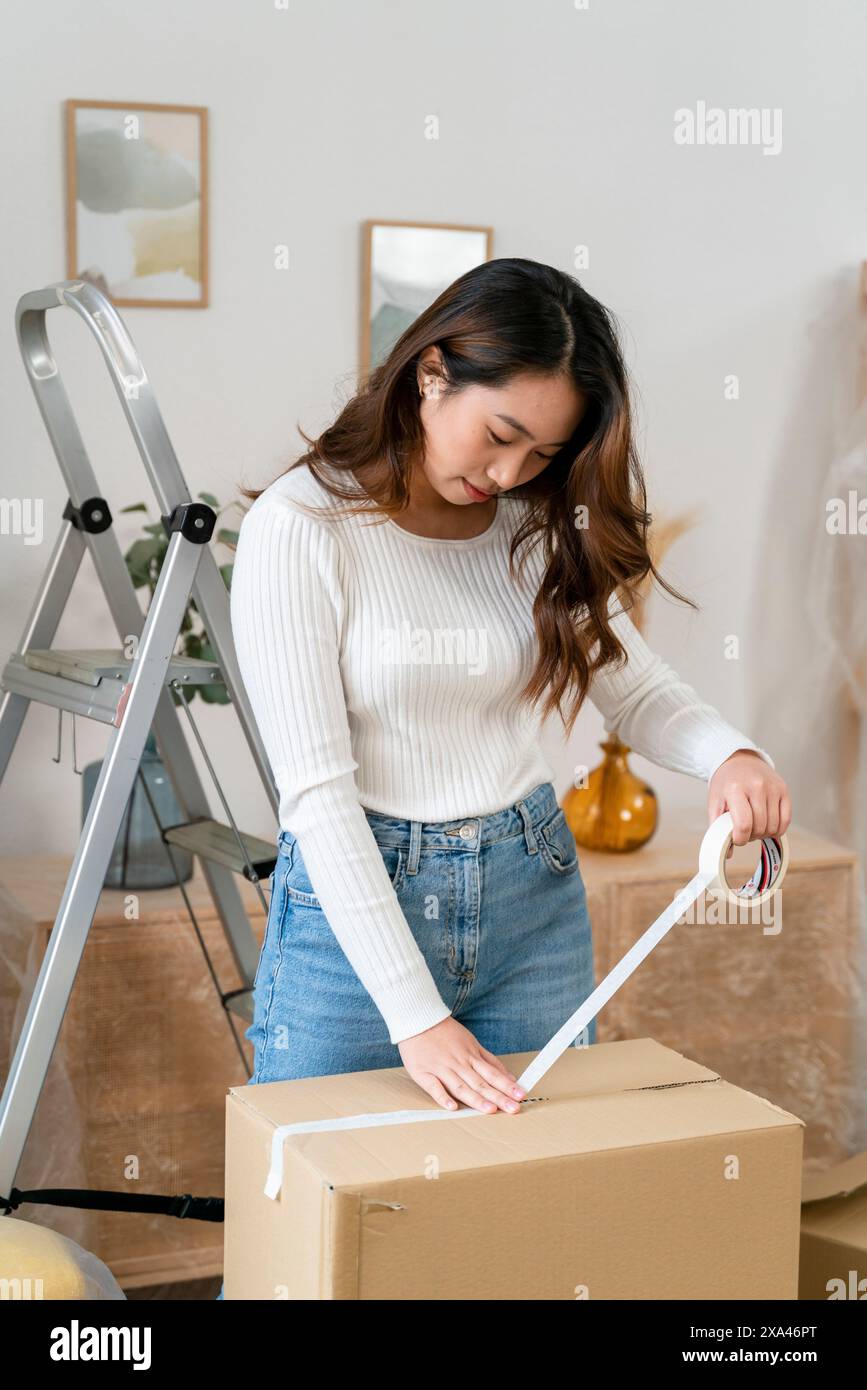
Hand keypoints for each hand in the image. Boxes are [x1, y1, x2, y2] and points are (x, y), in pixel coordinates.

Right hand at [398, 1016, 525, 1114]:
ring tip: (491, 1110)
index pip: (493, 1074)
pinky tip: (452, 1107)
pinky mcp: (423, 1073)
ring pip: (461, 1086)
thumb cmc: (446, 1033)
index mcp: (471, 1056)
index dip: (507, 1086)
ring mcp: (441, 1069)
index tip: (521, 1096)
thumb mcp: (471, 1042)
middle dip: (498, 1096)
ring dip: (476, 1099)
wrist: (418, 1020)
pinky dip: (442, 1097)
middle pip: (481, 1083)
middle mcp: (459, 1064)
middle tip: (514, 1108)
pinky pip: (434, 1087)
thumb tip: (509, 1077)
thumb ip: (489, 1061)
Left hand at [707, 749, 791, 858]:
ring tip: (755, 826)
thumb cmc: (726, 783)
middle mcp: (756, 787)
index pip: (743, 824)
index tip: (737, 839)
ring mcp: (772, 788)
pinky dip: (777, 829)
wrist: (739, 760)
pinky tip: (767, 825)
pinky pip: (786, 820)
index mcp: (735, 789)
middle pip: (760, 827)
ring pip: (773, 826)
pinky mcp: (784, 790)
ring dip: (764, 833)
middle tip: (744, 831)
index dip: (740, 839)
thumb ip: (718, 827)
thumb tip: (728, 853)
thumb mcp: (715, 801)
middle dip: (751, 836)